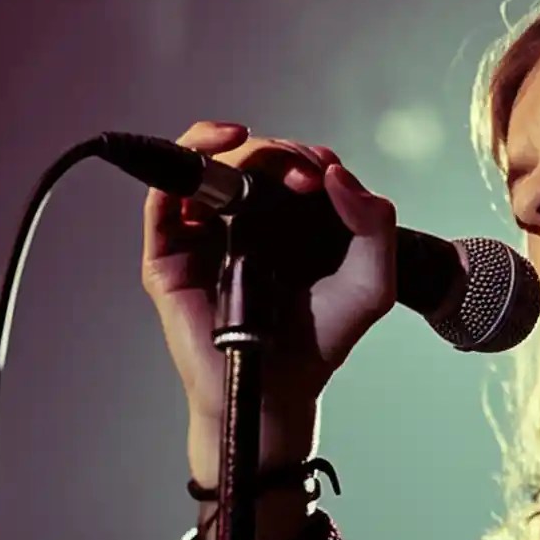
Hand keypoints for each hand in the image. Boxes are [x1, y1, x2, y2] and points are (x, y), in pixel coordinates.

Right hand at [141, 120, 396, 485]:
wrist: (280, 390)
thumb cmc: (322, 340)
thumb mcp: (371, 282)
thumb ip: (375, 227)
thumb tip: (336, 173)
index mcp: (289, 223)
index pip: (291, 165)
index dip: (308, 156)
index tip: (327, 175)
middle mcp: (246, 222)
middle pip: (252, 159)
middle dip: (283, 154)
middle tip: (307, 177)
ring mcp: (205, 235)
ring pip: (208, 163)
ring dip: (241, 149)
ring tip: (275, 164)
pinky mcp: (170, 253)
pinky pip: (165, 194)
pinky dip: (188, 159)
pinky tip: (221, 149)